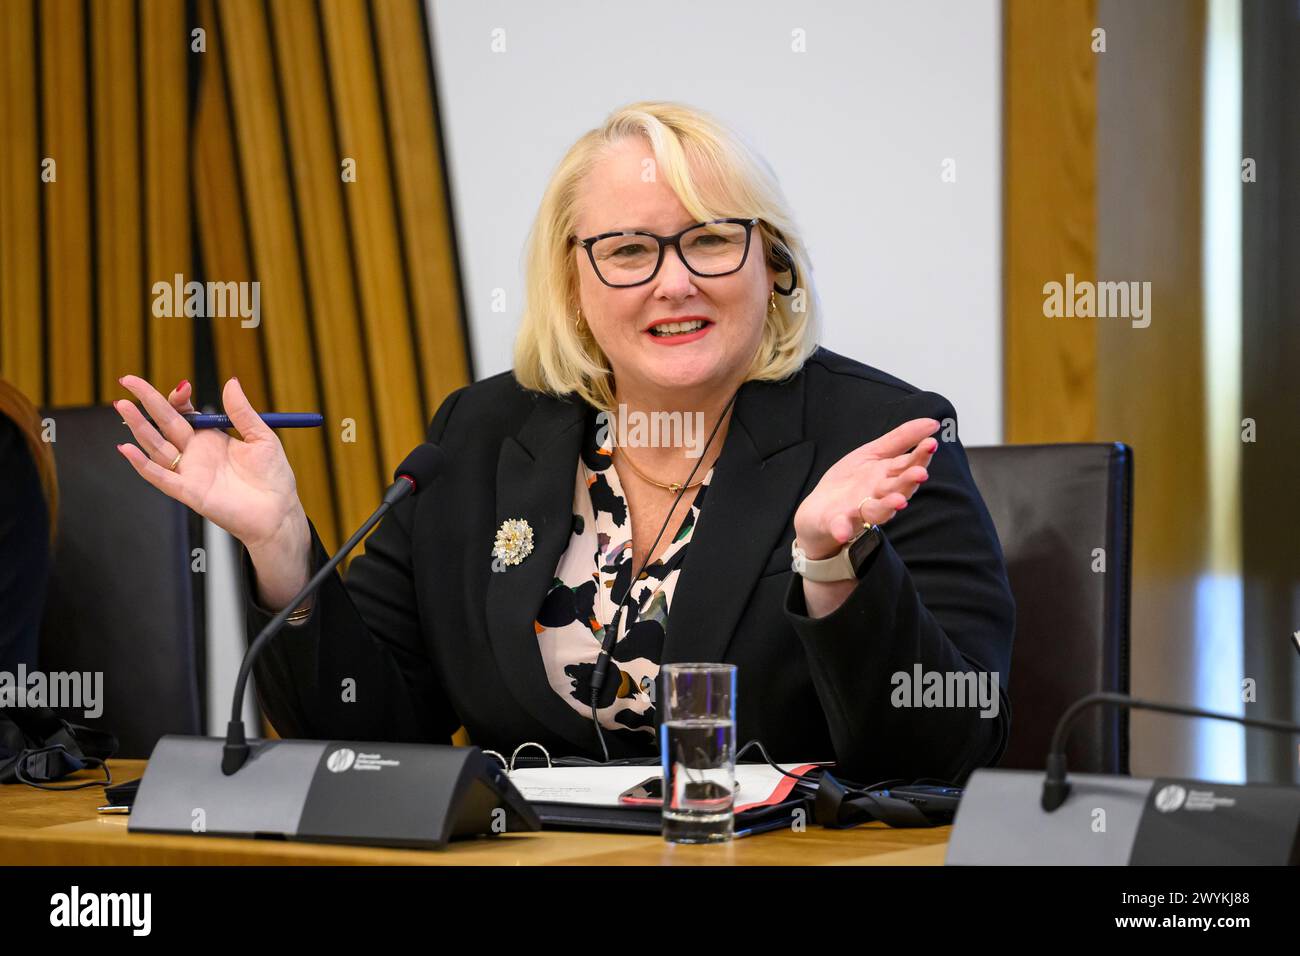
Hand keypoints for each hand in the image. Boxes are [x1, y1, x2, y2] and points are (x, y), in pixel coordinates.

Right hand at [113, 375, 306, 555]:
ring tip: (122, 405)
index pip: (184, 413)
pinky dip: (142, 464)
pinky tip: (127, 449)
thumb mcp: (262, 438)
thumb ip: (242, 412)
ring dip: (139, 426)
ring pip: (156, 446)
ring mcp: (189, 472)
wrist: (278, 512)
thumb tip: (231, 381)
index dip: (178, 398)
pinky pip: (160, 477)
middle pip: (164, 423)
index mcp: (212, 438)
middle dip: (146, 402)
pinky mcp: (188, 492)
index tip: (183, 387)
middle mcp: (195, 453)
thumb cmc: (273, 478)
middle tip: (128, 380)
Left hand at [792, 417, 938, 559]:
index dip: (920, 455)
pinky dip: (842, 529)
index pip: (908, 465)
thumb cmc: (853, 481)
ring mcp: (860, 510)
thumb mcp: (874, 453)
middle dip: (909, 481)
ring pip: (878, 510)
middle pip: (898, 488)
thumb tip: (933, 423)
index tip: (931, 444)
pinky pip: (841, 526)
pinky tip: (843, 531)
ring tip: (899, 501)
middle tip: (920, 474)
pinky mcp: (838, 522)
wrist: (820, 508)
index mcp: (888, 476)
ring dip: (888, 506)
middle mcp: (879, 495)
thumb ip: (902, 439)